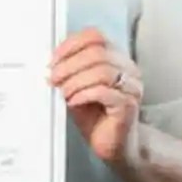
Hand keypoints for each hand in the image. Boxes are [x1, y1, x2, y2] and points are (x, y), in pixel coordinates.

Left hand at [49, 28, 143, 163]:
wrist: (112, 145)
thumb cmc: (96, 116)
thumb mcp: (76, 87)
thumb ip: (68, 72)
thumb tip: (50, 63)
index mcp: (116, 58)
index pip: (96, 37)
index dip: (72, 44)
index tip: (54, 58)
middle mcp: (128, 69)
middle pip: (97, 53)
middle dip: (69, 65)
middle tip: (54, 78)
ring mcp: (131, 87)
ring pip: (101, 71)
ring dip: (75, 81)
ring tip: (65, 93)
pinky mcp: (128, 105)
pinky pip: (104, 91)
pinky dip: (84, 94)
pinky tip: (74, 102)